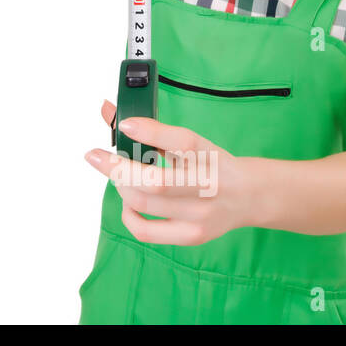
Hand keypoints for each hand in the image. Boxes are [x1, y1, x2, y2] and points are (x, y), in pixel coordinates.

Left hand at [87, 99, 253, 244]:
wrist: (251, 196)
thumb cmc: (211, 164)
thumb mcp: (193, 142)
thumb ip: (151, 128)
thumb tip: (108, 109)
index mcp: (211, 155)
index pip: (183, 142)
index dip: (151, 132)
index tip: (124, 124)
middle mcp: (209, 186)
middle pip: (157, 182)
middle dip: (117, 167)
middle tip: (95, 156)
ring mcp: (202, 215)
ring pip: (146, 204)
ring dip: (121, 186)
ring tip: (120, 177)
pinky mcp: (192, 236)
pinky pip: (146, 230)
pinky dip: (127, 213)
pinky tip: (129, 201)